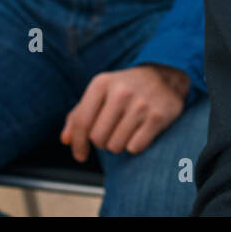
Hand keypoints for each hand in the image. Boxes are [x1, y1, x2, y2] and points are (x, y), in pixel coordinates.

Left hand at [59, 64, 188, 160]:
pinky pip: (135, 147)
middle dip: (102, 142)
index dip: (78, 144)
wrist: (165, 76)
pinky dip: (135, 145)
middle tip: (111, 132)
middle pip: (98, 138)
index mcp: (102, 83)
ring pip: (116, 146)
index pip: (82, 122)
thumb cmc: (125, 88)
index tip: (80, 155)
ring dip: (118, 144)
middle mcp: (121, 92)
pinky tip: (140, 131)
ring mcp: (141, 104)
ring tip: (126, 130)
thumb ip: (79, 114)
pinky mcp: (158, 116)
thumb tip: (66, 140)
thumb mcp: (100, 92)